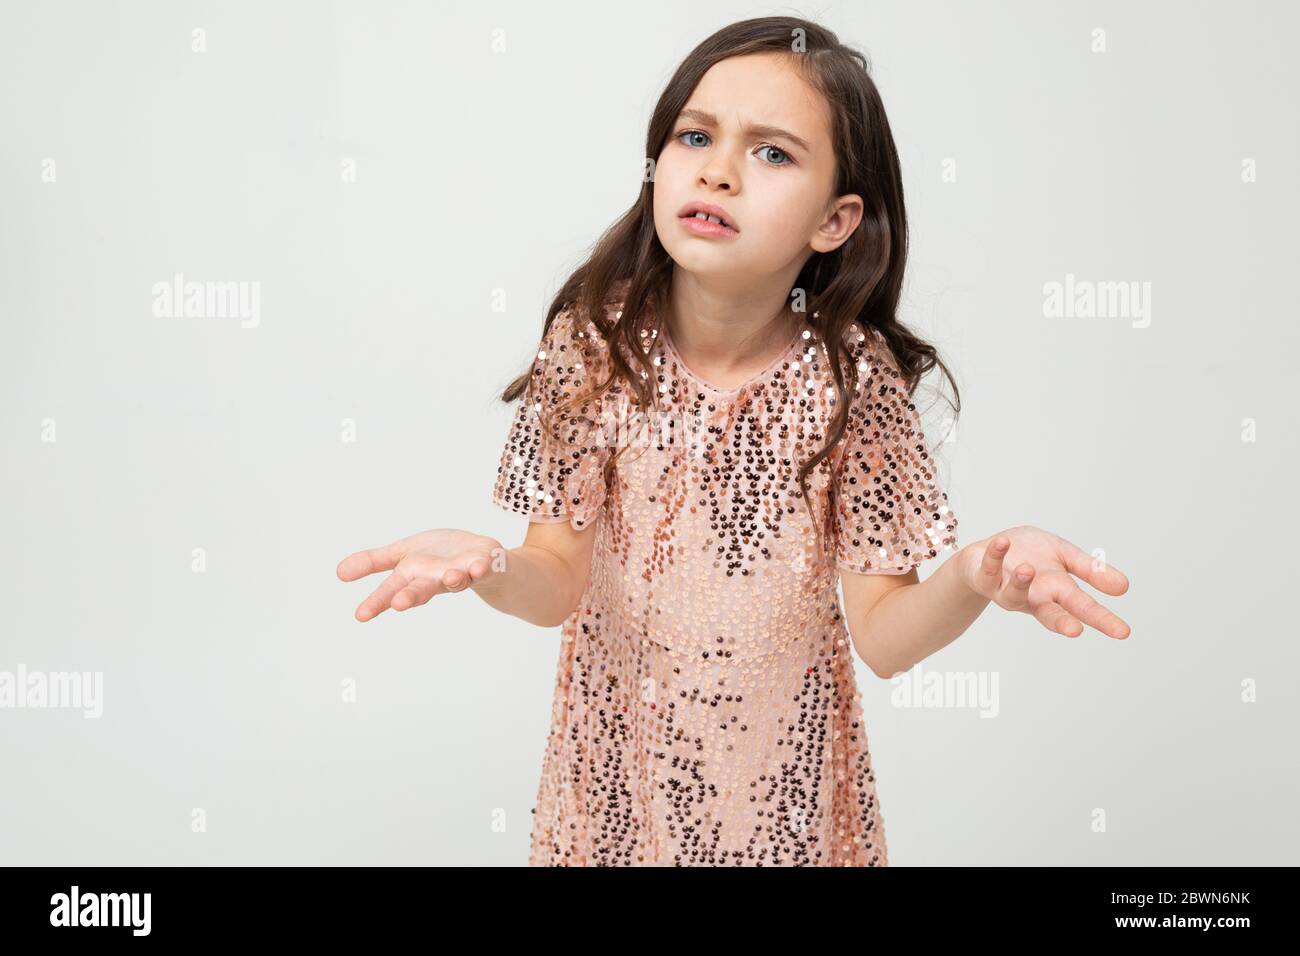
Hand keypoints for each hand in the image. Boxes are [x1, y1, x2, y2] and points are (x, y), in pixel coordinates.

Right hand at [336, 528, 505, 621]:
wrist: (483, 562)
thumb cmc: (440, 558)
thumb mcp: (404, 555)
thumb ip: (374, 562)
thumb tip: (337, 572)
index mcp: (415, 576)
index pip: (393, 589)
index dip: (378, 601)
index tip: (360, 615)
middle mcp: (437, 579)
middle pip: (422, 589)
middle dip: (411, 596)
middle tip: (398, 604)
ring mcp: (463, 573)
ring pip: (457, 579)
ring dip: (454, 579)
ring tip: (449, 578)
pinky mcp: (486, 565)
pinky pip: (486, 567)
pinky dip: (483, 567)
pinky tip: (479, 567)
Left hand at [957, 525, 1129, 638]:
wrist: (990, 551)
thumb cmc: (1030, 556)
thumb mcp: (1065, 557)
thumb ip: (1090, 570)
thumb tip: (1124, 587)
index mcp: (1056, 593)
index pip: (1082, 608)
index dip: (1100, 619)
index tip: (1123, 631)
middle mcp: (1033, 597)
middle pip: (1051, 614)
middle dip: (1064, 622)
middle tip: (1078, 631)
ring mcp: (1007, 589)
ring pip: (1013, 594)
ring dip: (1021, 583)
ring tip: (1028, 570)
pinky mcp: (985, 576)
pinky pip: (989, 567)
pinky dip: (994, 555)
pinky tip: (1002, 543)